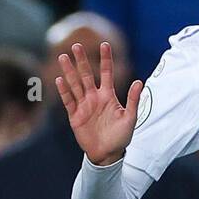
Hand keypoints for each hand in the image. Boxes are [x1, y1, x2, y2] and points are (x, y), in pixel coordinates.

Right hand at [55, 41, 142, 166]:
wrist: (107, 154)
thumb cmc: (121, 137)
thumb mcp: (130, 118)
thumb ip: (133, 100)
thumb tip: (139, 82)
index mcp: (108, 96)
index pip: (106, 73)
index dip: (106, 59)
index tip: (105, 44)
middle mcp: (94, 97)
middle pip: (86, 75)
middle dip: (82, 61)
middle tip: (76, 45)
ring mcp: (84, 105)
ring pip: (75, 84)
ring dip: (69, 71)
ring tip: (64, 57)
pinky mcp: (75, 116)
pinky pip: (68, 101)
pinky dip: (64, 91)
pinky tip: (59, 79)